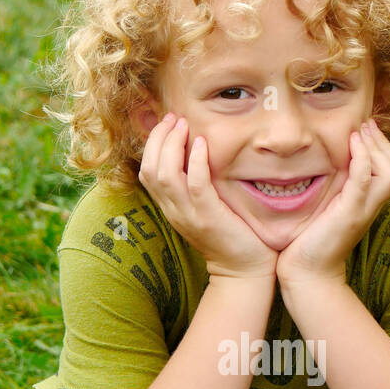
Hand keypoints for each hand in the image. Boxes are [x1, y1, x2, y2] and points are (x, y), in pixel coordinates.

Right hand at [138, 114, 277, 279]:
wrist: (243, 270)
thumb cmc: (229, 235)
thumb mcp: (204, 208)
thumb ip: (195, 186)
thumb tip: (197, 153)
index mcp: (170, 207)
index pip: (146, 171)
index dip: (153, 144)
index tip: (167, 123)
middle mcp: (174, 210)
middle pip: (150, 169)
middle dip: (159, 138)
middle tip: (174, 117)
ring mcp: (189, 214)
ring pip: (166, 174)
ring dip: (173, 144)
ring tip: (184, 125)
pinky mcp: (208, 217)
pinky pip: (196, 184)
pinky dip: (197, 161)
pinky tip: (203, 143)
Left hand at [276, 118, 389, 290]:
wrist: (307, 273)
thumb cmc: (311, 239)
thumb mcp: (329, 205)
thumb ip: (337, 184)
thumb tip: (331, 157)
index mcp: (370, 202)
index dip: (386, 146)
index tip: (366, 128)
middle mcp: (373, 205)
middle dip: (385, 143)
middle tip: (366, 124)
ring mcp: (363, 209)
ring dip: (377, 147)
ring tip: (359, 131)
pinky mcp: (349, 213)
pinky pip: (365, 179)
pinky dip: (363, 158)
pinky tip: (352, 143)